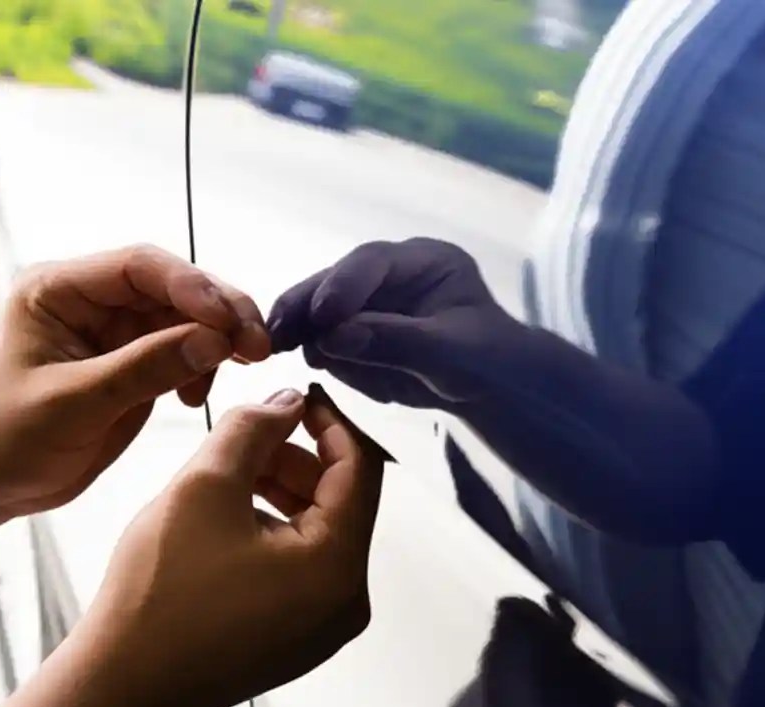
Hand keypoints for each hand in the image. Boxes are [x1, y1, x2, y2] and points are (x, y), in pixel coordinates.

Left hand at [0, 244, 270, 514]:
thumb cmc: (5, 437)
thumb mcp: (74, 403)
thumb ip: (145, 368)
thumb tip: (214, 341)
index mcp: (59, 289)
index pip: (138, 267)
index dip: (191, 286)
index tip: (228, 318)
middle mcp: (92, 300)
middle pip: (173, 286)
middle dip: (220, 311)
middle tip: (258, 344)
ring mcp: (116, 330)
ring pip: (188, 316)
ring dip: (222, 337)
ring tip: (247, 364)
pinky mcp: (135, 360)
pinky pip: (186, 348)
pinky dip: (207, 364)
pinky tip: (201, 392)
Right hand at [9, 387, 384, 706]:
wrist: (120, 684)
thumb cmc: (157, 600)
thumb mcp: (206, 486)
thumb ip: (253, 430)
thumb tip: (287, 402)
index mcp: (337, 568)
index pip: (361, 469)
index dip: (331, 422)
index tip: (300, 395)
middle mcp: (343, 602)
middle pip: (341, 501)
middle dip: (298, 457)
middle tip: (253, 430)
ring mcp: (321, 625)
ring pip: (318, 531)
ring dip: (283, 490)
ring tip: (232, 469)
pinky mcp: (294, 636)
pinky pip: (301, 564)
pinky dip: (274, 528)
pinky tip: (229, 513)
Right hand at [267, 237, 517, 407]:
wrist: (489, 388)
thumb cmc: (485, 361)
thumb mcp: (452, 352)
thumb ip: (397, 341)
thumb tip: (335, 336)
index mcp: (423, 260)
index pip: (372, 261)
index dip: (343, 285)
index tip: (321, 317)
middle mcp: (388, 274)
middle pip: (334, 280)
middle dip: (305, 306)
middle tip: (275, 335)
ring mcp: (368, 302)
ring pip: (320, 309)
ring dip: (304, 331)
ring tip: (284, 351)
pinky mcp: (354, 331)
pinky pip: (324, 341)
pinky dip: (323, 356)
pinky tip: (328, 372)